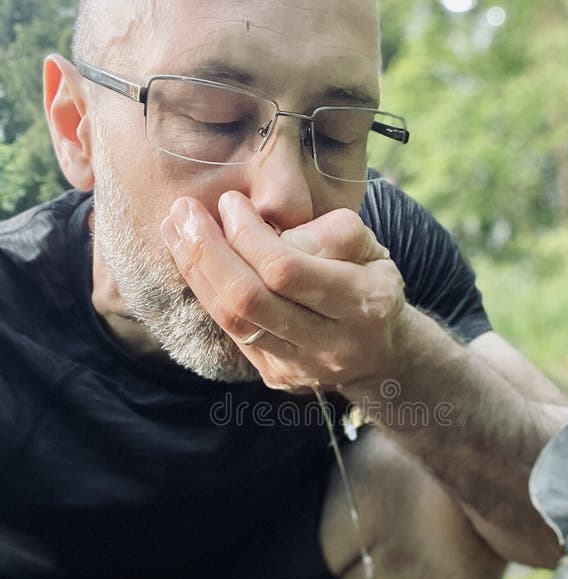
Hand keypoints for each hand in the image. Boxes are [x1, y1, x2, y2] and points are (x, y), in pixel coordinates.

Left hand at [160, 191, 405, 390]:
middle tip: (184, 211)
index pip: (286, 270)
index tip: (231, 203)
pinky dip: (206, 291)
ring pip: (233, 321)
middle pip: (250, 300)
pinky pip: (230, 332)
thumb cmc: (371, 285)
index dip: (248, 234)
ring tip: (175, 229)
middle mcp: (331, 344)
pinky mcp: (275, 376)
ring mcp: (300, 367)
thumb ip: (333, 232)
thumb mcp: (372, 248)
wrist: (381, 354)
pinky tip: (191, 258)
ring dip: (196, 270)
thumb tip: (276, 231)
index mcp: (363, 305)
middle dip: (208, 251)